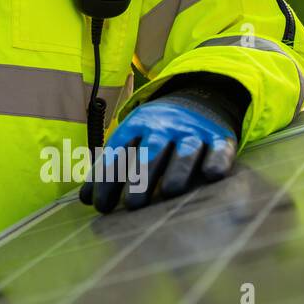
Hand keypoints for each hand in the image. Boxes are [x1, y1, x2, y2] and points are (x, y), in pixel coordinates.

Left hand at [79, 97, 236, 213]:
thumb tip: (84, 200)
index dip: (107, 178)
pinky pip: (219, 149)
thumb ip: (109, 167)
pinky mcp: (219, 137)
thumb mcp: (130, 140)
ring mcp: (192, 131)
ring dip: (176, 170)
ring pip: (184, 150)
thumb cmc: (154, 132)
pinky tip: (211, 175)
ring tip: (169, 192)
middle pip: (150, 152)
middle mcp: (163, 127)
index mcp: (135, 126)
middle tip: (134, 205)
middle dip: (140, 178)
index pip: (118, 152)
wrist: (196, 98)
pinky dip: (216, 160)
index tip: (100, 205)